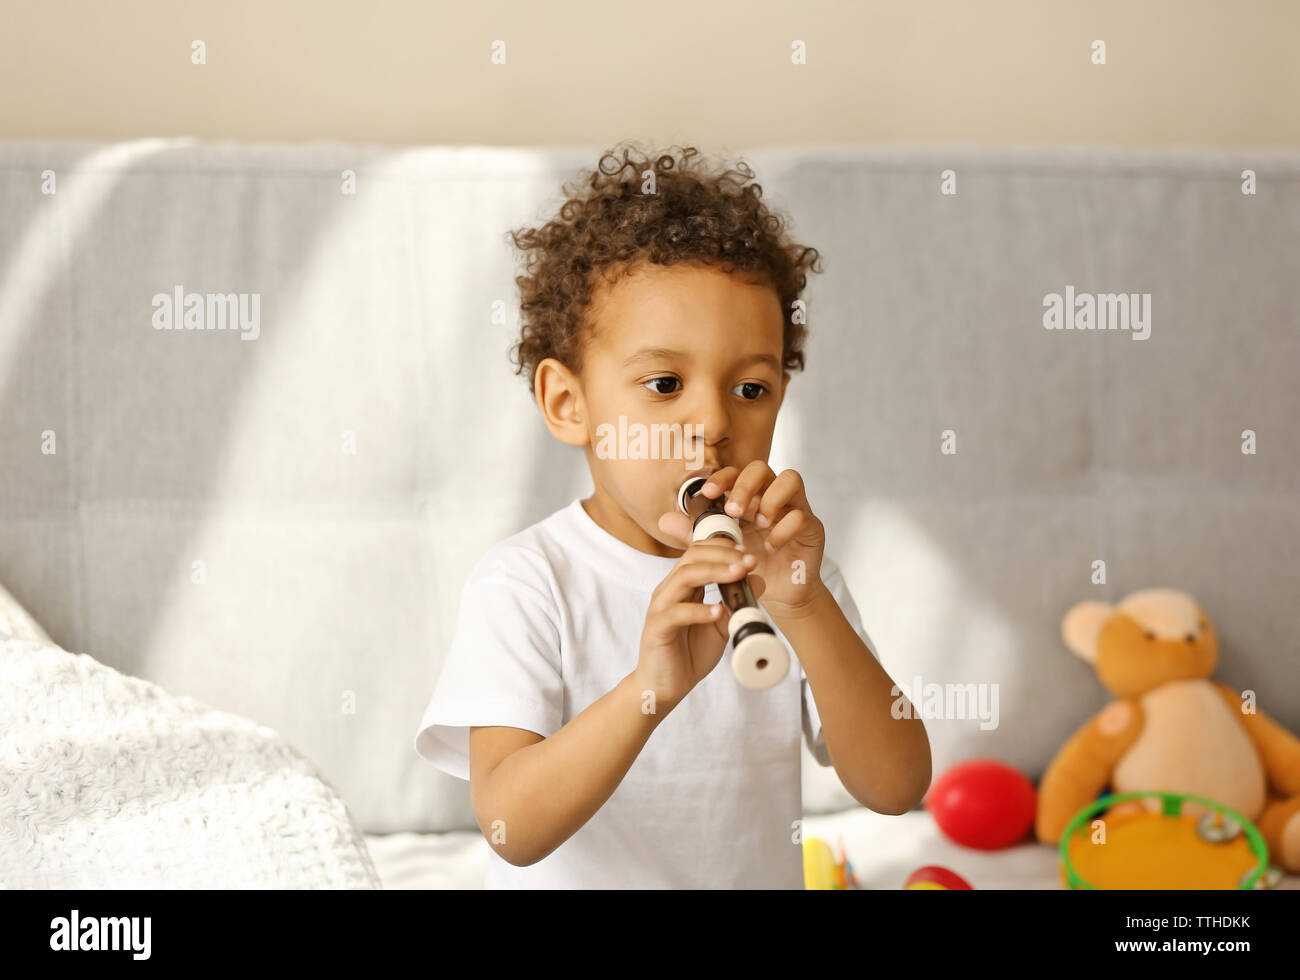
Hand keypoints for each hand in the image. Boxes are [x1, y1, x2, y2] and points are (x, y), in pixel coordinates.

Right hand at [634, 538, 758, 707]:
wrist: (666, 685)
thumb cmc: (689, 653)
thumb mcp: (720, 625)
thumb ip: (736, 603)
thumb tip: (758, 580)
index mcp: (682, 586)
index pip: (698, 553)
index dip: (723, 549)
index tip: (747, 554)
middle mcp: (669, 591)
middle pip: (691, 559)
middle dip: (722, 556)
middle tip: (747, 561)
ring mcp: (660, 608)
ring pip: (683, 578)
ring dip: (713, 573)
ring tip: (737, 575)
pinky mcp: (657, 628)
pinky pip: (676, 613)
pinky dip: (698, 610)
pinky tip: (717, 612)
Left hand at [658, 461, 827, 617]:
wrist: (778, 594)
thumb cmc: (749, 564)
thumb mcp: (718, 550)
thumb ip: (694, 535)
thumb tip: (664, 519)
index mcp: (747, 496)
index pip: (735, 472)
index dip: (722, 477)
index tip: (708, 492)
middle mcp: (771, 496)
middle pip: (761, 468)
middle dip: (745, 486)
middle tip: (733, 511)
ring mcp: (794, 508)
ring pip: (790, 478)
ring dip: (770, 498)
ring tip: (759, 522)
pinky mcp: (812, 527)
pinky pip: (803, 515)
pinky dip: (785, 529)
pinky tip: (771, 546)